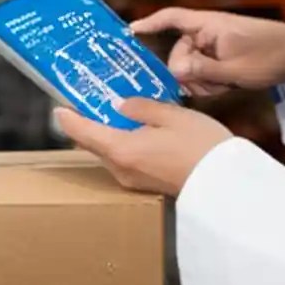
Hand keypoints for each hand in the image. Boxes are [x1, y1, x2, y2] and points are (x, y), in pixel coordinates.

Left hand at [54, 100, 231, 195]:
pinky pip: (126, 160)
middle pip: (94, 144)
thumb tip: (120, 105)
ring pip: (110, 153)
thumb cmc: (200, 144)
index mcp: (121, 149)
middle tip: (91, 101)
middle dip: (88, 124)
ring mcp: (133, 180)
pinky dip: (123, 144)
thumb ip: (141, 107)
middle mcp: (120, 169)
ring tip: (114, 111)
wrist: (225, 184)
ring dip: (107, 134)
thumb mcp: (171, 115)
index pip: (83, 132)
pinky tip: (135, 130)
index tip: (58, 106)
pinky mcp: (147, 183)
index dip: (69, 118)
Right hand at [131, 8, 284, 96]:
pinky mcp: (220, 59)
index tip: (130, 32)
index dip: (150, 24)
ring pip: (190, 68)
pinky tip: (226, 87)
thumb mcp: (234, 68)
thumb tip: (174, 72)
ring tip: (223, 86)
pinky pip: (203, 73)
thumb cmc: (268, 55)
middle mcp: (207, 33)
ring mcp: (213, 47)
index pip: (172, 18)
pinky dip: (210, 83)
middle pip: (178, 54)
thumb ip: (202, 70)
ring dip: (201, 82)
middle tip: (205, 86)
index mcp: (208, 25)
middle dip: (187, 73)